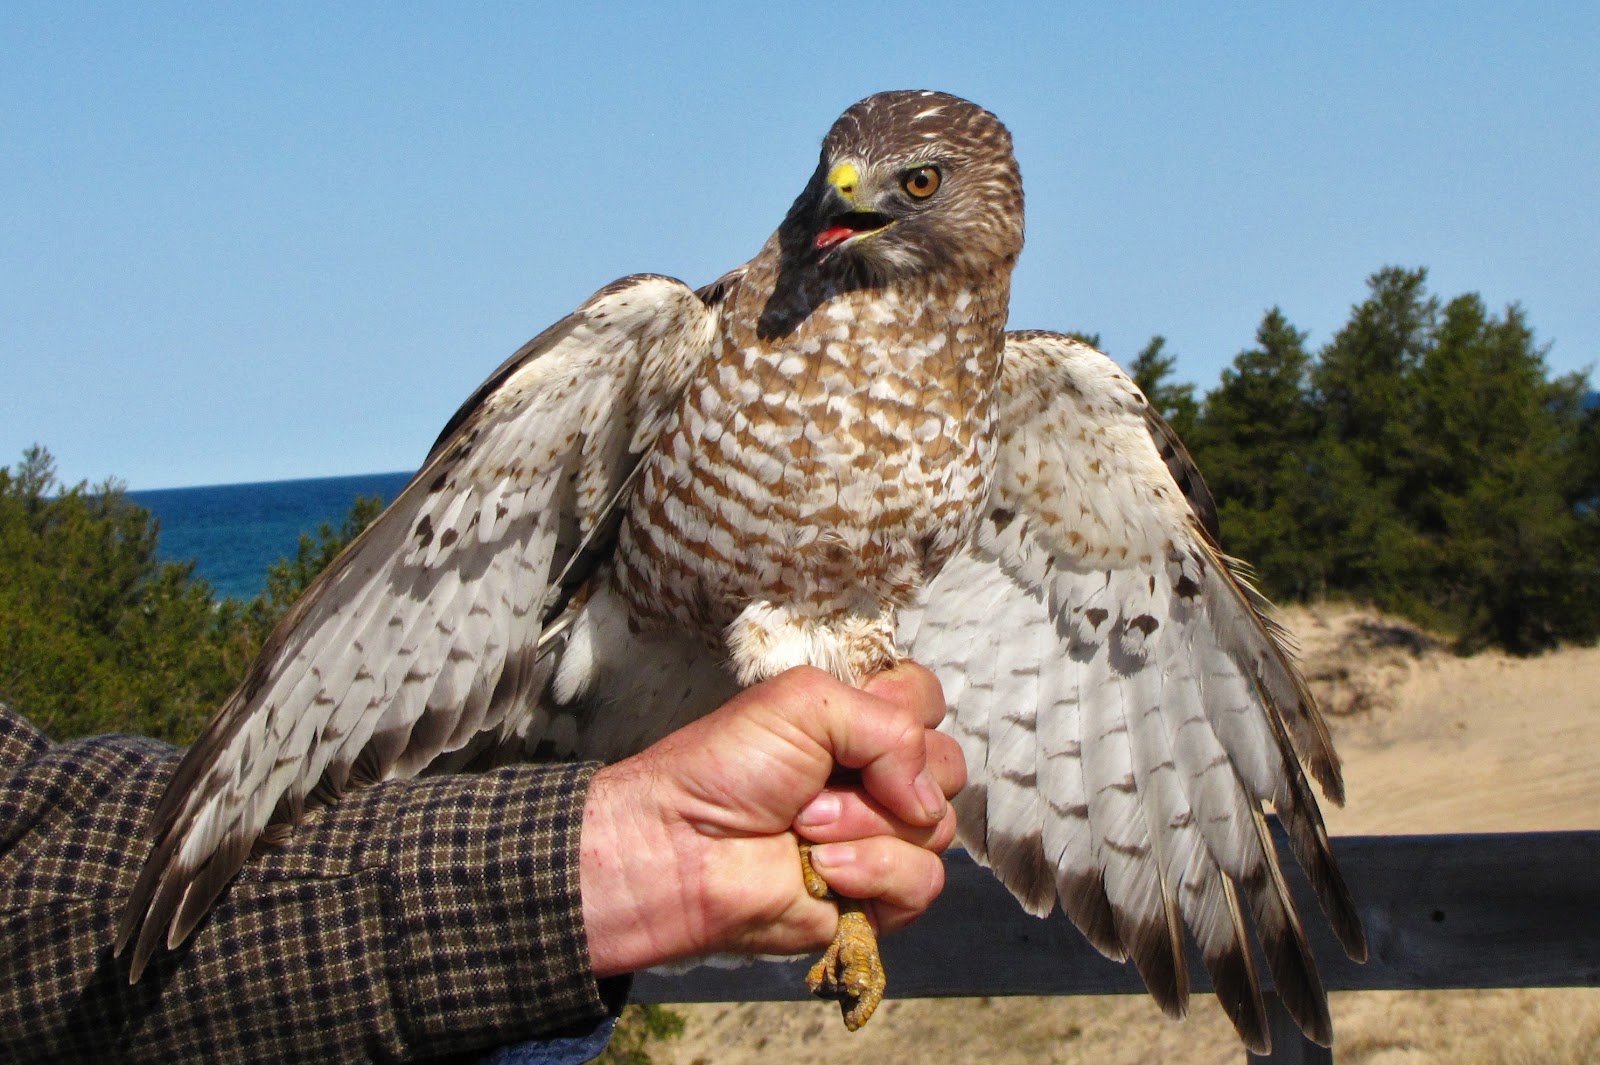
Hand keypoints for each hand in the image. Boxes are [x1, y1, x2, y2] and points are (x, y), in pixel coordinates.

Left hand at [578, 663, 964, 976]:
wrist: (681, 848)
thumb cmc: (728, 767)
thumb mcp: (805, 702)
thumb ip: (891, 726)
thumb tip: (928, 801)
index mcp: (861, 723)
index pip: (928, 702)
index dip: (905, 713)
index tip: (848, 727)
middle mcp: (878, 778)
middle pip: (947, 766)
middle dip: (882, 777)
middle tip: (811, 790)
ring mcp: (881, 839)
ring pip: (938, 827)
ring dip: (864, 826)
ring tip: (803, 830)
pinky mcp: (878, 898)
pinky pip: (922, 883)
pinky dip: (874, 873)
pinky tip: (824, 874)